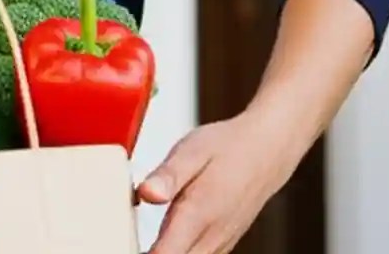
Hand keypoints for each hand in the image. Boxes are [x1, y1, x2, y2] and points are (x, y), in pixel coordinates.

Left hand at [137, 109, 303, 253]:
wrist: (269, 150)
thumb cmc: (227, 146)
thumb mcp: (193, 150)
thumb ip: (168, 175)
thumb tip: (145, 194)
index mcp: (200, 213)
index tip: (120, 244)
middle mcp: (211, 235)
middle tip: (121, 240)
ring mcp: (219, 242)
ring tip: (130, 241)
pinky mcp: (221, 243)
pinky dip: (175, 253)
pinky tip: (157, 244)